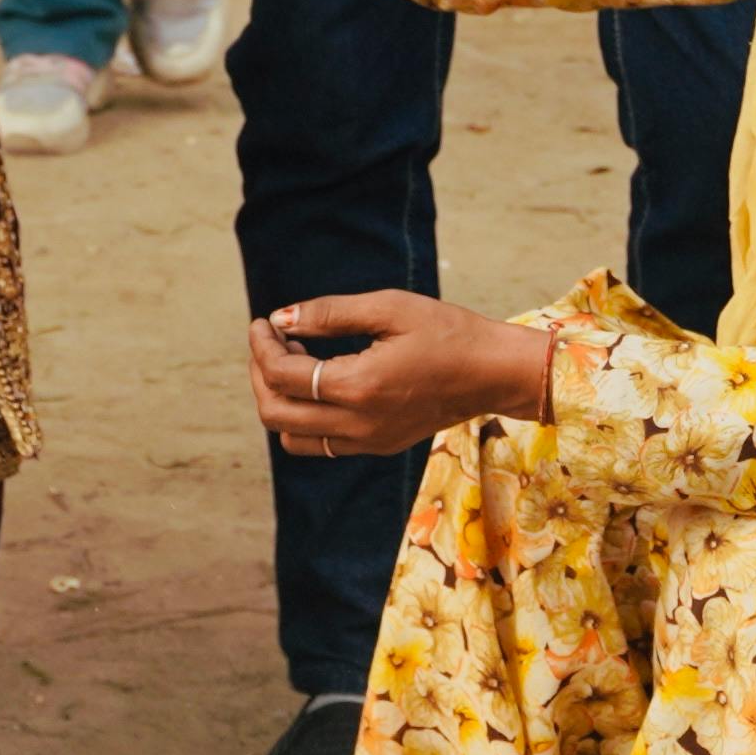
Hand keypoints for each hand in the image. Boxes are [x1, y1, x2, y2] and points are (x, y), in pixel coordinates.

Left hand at [243, 287, 552, 458]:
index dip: (262, 345)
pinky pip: (321, 443)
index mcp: (359, 386)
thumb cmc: (447, 332)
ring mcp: (368, 442)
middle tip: (272, 340)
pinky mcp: (378, 446)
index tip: (264, 321)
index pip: (282, 375)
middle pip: (275, 412)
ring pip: (291, 436)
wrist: (494, 373)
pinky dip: (304, 416)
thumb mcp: (388, 308)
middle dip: (261, 373)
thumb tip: (279, 317)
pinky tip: (320, 381)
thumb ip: (328, 314)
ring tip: (295, 362)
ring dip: (279, 400)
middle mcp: (358, 424)